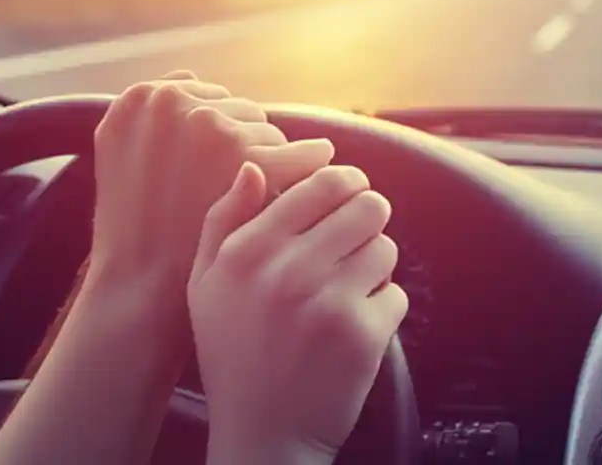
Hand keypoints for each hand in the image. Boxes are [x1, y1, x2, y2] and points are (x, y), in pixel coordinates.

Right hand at [89, 71, 332, 302]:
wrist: (142, 288)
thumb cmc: (138, 234)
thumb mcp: (124, 162)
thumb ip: (153, 118)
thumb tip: (190, 75)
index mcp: (142, 98)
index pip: (208, 99)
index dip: (218, 141)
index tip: (218, 173)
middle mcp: (173, 103)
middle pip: (240, 112)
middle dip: (245, 148)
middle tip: (243, 193)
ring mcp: (210, 127)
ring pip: (270, 133)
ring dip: (272, 164)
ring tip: (262, 204)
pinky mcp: (246, 157)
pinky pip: (299, 153)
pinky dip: (311, 168)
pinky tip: (317, 183)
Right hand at [191, 163, 408, 464]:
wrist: (262, 435)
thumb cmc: (233, 353)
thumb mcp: (206, 284)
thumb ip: (223, 220)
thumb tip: (254, 166)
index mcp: (247, 251)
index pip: (322, 184)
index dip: (345, 182)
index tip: (350, 192)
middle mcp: (287, 271)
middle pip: (367, 206)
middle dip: (368, 217)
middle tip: (358, 235)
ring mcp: (329, 303)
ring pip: (386, 248)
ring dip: (374, 265)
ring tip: (347, 290)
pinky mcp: (363, 336)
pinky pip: (395, 294)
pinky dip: (381, 309)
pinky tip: (352, 329)